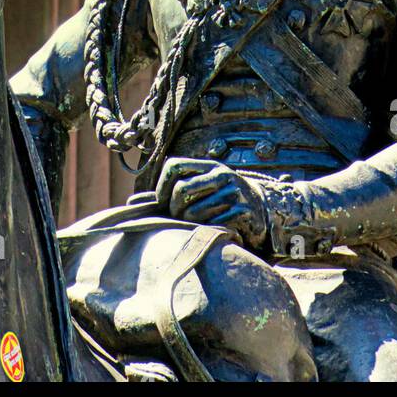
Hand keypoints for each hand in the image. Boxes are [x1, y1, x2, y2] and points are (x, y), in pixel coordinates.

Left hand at [155, 158, 269, 250]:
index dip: (161, 186)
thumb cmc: (222, 200)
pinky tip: (212, 230)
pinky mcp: (243, 211)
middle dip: (174, 210)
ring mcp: (233, 192)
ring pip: (194, 211)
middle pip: (181, 190)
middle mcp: (221, 174)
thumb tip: (134, 202)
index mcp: (208, 166)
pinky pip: (212, 224)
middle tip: (179, 219)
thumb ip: (173, 191)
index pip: (174, 166)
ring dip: (190, 224)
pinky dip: (207, 231)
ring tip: (196, 225)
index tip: (162, 203)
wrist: (262, 210)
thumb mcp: (203, 187)